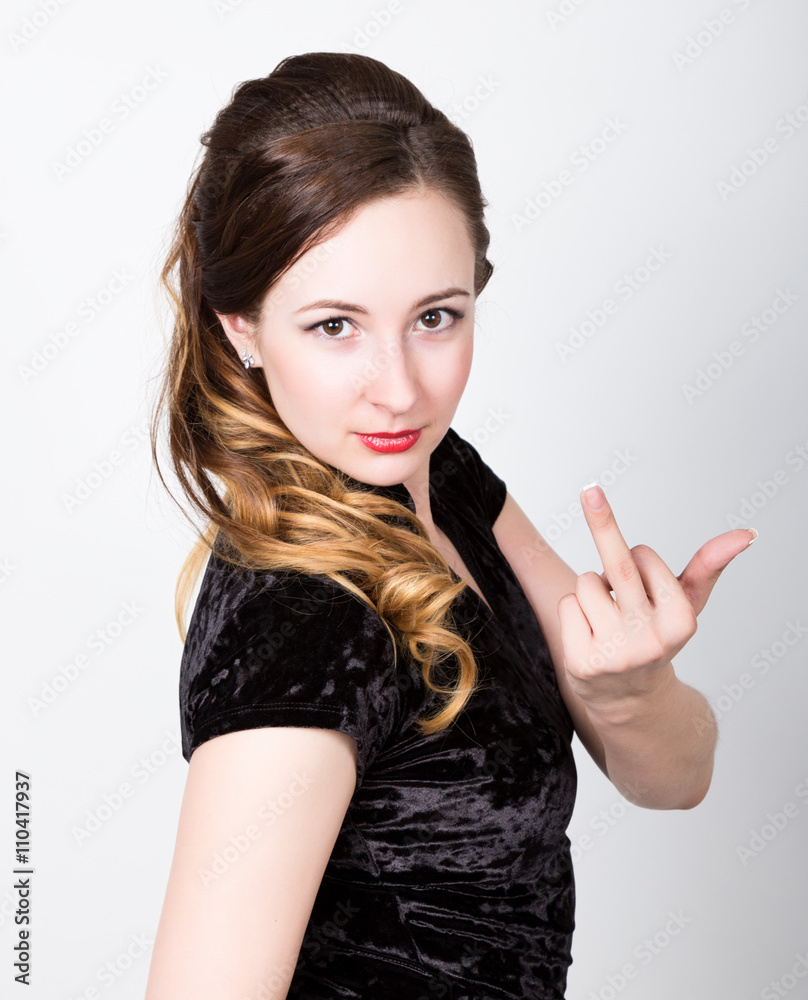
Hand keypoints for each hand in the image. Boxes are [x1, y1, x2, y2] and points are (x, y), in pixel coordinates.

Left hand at [556, 483, 756, 717]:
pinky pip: (566, 605)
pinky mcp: (582, 664)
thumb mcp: (686, 604)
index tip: (645, 580)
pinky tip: (589, 637)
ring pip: (585, 584)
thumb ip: (710, 566)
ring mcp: (615, 654)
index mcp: (682, 620)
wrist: (631, 700)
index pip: (643, 555)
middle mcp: (651, 639)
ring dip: (590, 593)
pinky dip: (573, 613)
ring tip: (606, 621)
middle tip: (590, 489)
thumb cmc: (658, 637)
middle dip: (601, 518)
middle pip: (617, 563)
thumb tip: (747, 533)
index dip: (639, 559)